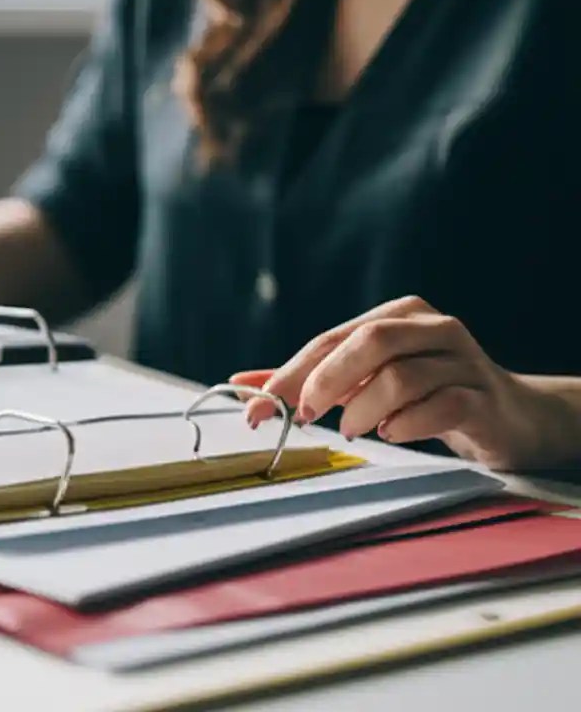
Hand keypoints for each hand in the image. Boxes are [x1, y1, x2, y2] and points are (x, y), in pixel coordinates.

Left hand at [231, 295, 563, 469]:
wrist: (507, 418)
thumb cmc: (425, 393)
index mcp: (399, 315)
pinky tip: (392, 433)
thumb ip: (307, 380)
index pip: (332, 339)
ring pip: (403, 376)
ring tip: (355, 429)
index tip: (260, 407)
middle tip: (306, 416)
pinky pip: (441, 405)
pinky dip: (406, 424)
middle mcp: (433, 329)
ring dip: (365, 408)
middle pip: (371, 341)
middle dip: (326, 380)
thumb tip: (242, 383)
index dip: (291, 373)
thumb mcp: (363, 380)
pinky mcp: (483, 397)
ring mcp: (463, 360)